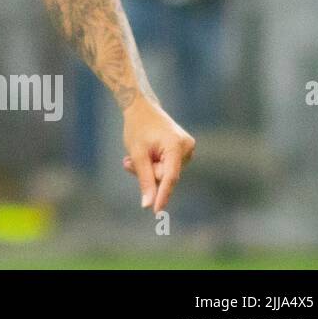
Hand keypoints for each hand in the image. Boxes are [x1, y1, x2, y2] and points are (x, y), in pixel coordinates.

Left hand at [121, 96, 195, 214]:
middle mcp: (187, 148)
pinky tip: (146, 154)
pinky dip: (153, 165)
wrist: (142, 108)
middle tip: (130, 160)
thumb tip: (148, 205)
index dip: (162, 195)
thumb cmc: (137, 128)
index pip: (170, 177)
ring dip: (148, 168)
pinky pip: (167, 168)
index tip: (156, 211)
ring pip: (164, 174)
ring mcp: (188, 150)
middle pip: (164, 176)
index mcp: (177, 145)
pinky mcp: (184, 152)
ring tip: (140, 152)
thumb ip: (144, 179)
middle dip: (147, 172)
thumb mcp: (137, 154)